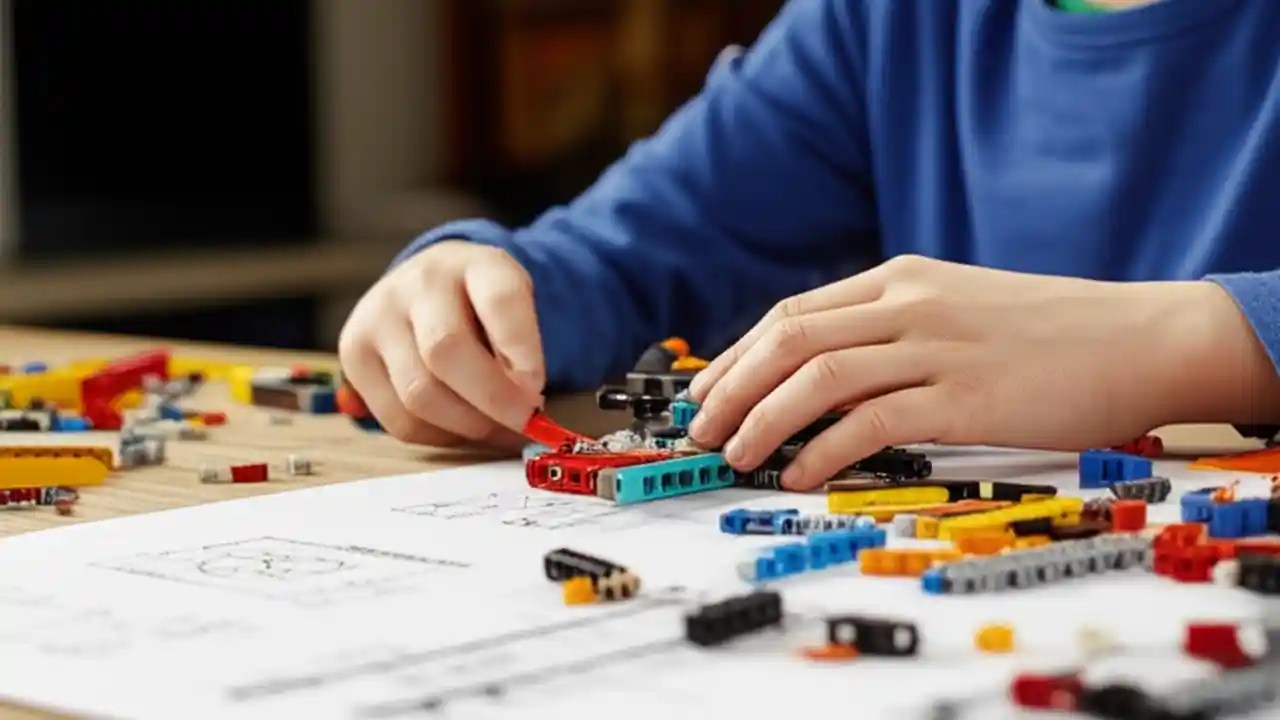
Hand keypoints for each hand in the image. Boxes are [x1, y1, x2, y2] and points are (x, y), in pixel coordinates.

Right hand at [338, 241, 544, 450]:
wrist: (427, 284)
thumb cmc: (481, 305)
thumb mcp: (514, 307)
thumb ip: (522, 350)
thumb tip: (527, 417)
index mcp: (474, 263)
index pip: (500, 301)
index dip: (522, 349)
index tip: (537, 386)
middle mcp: (420, 283)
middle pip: (447, 351)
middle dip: (492, 400)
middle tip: (522, 422)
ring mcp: (378, 315)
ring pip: (419, 393)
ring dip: (467, 426)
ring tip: (496, 428)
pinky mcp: (353, 351)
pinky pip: (397, 418)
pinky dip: (437, 436)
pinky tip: (461, 428)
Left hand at [685, 255, 1275, 489]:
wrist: (1142, 337)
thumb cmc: (1051, 332)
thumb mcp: (957, 309)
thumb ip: (891, 332)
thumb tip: (821, 380)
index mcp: (900, 278)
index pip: (792, 314)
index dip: (737, 356)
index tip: (706, 392)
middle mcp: (908, 302)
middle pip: (789, 339)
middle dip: (731, 387)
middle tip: (699, 430)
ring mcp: (936, 346)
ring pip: (818, 377)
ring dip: (763, 419)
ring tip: (734, 456)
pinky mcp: (965, 396)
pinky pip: (872, 422)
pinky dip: (824, 450)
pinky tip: (801, 475)